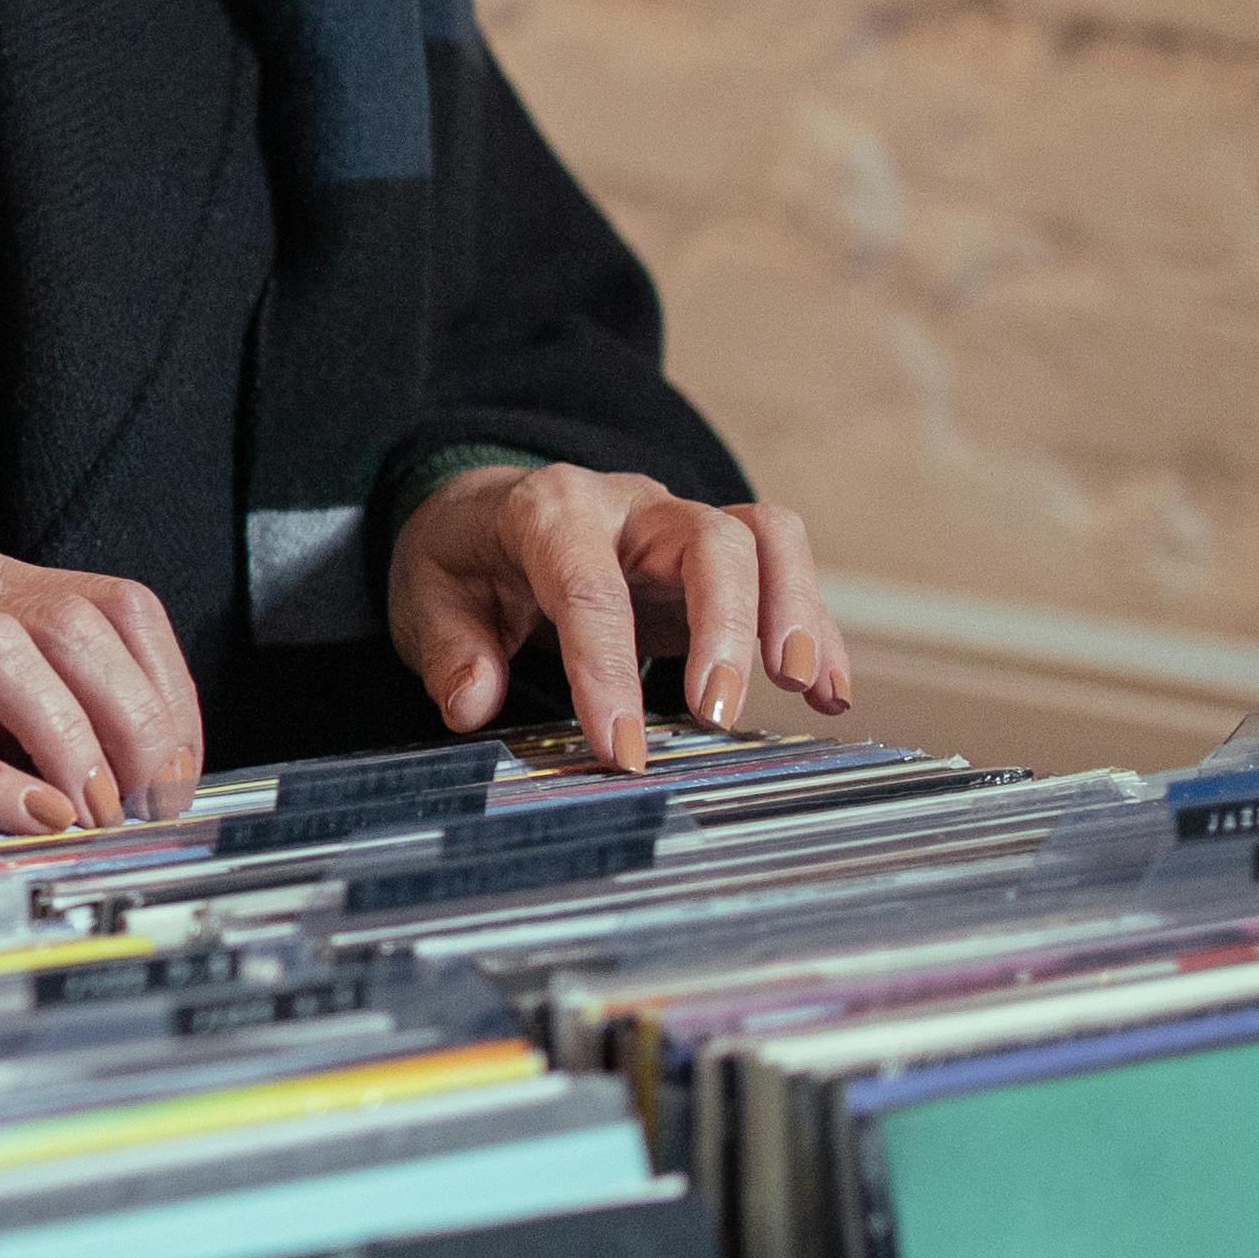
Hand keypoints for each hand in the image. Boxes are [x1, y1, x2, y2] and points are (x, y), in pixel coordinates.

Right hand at [0, 548, 204, 839]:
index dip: (168, 693)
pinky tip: (31, 819)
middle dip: (136, 721)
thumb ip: (42, 705)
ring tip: (89, 810)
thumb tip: (141, 769)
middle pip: (75, 625)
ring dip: (74, 742)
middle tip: (143, 799)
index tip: (178, 769)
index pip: (115, 608)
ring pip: (11, 658)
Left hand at [384, 465, 849, 771]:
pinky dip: (818, 631)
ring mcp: (681, 526)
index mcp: (549, 510)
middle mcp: (630, 507)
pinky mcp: (716, 562)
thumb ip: (449, 648)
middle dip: (725, 627)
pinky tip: (832, 696)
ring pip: (766, 538)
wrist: (484, 509)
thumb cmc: (462, 557)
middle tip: (718, 717)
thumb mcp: (426, 594)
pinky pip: (784, 576)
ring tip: (807, 688)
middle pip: (708, 540)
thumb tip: (472, 704)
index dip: (606, 669)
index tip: (620, 750)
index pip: (588, 585)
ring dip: (795, 609)